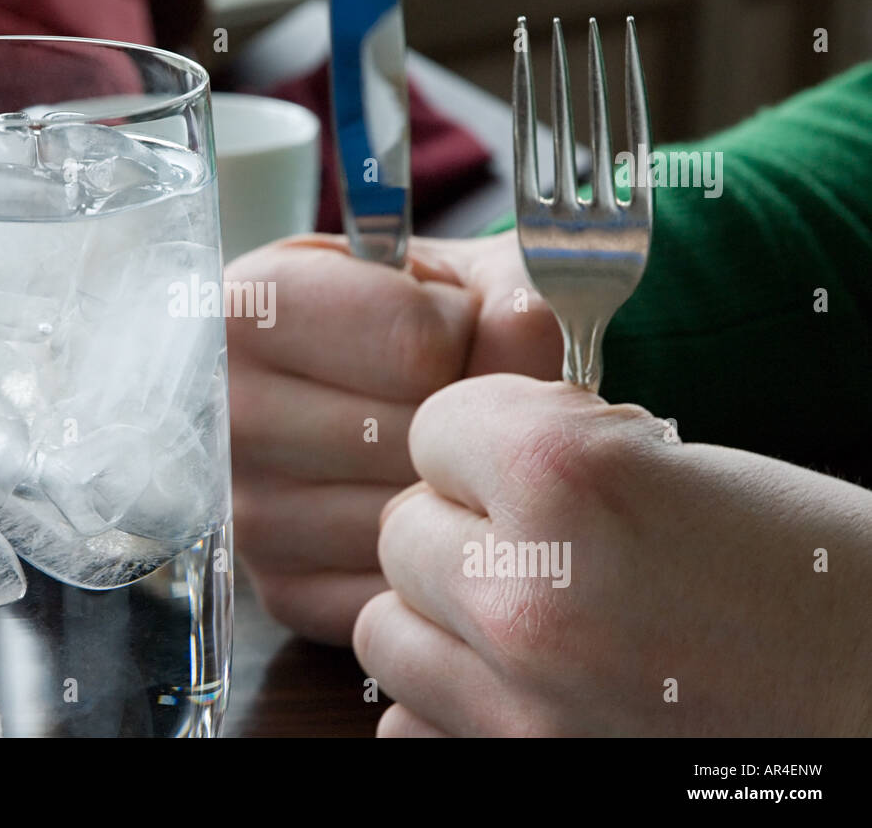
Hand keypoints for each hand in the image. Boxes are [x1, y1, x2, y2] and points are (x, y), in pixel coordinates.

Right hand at [225, 232, 559, 644]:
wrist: (344, 391)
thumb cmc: (403, 322)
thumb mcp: (449, 274)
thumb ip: (500, 290)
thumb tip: (525, 332)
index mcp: (246, 309)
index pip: (415, 342)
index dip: (467, 331)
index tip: (449, 325)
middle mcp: (225, 414)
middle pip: (415, 435)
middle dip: (466, 414)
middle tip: (452, 393)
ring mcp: (248, 511)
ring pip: (417, 516)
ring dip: (457, 488)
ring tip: (434, 446)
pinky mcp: (283, 590)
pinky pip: (407, 584)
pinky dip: (439, 551)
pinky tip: (422, 505)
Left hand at [355, 374, 871, 735]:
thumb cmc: (819, 578)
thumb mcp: (688, 464)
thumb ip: (551, 450)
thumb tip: (463, 462)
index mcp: (569, 482)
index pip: (434, 428)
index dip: (489, 437)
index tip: (537, 454)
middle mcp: (529, 600)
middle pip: (401, 532)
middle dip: (462, 523)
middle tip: (541, 535)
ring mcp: (522, 708)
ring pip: (386, 628)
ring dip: (441, 611)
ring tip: (524, 607)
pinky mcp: (526, 776)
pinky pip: (413, 723)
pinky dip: (451, 696)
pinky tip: (523, 679)